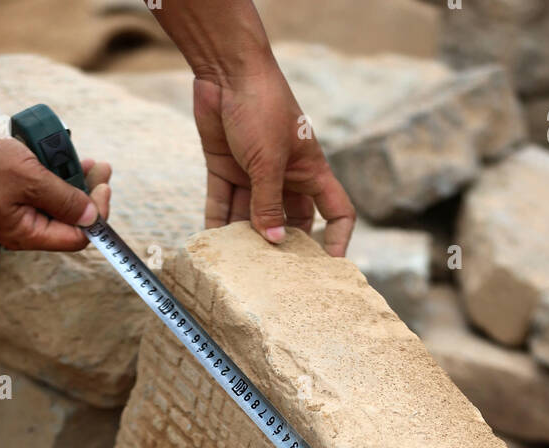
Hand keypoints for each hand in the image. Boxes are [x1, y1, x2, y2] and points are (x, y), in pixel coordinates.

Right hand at [0, 114, 110, 251]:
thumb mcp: (29, 179)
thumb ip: (64, 199)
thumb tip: (94, 217)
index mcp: (26, 235)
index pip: (75, 237)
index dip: (96, 216)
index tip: (104, 187)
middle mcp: (21, 227)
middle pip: (68, 220)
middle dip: (88, 194)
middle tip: (102, 167)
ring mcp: (13, 208)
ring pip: (54, 200)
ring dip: (73, 180)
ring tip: (88, 160)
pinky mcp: (6, 190)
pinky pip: (38, 186)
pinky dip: (52, 172)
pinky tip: (59, 155)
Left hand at [193, 57, 354, 256]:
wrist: (226, 69)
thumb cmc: (262, 107)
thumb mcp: (269, 162)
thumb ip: (269, 204)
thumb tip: (273, 242)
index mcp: (310, 171)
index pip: (336, 211)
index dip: (338, 238)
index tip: (330, 265)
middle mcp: (285, 176)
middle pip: (289, 221)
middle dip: (283, 245)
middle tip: (275, 275)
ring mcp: (254, 173)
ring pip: (251, 216)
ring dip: (243, 238)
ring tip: (237, 266)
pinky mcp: (226, 167)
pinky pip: (222, 202)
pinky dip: (216, 221)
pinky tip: (211, 244)